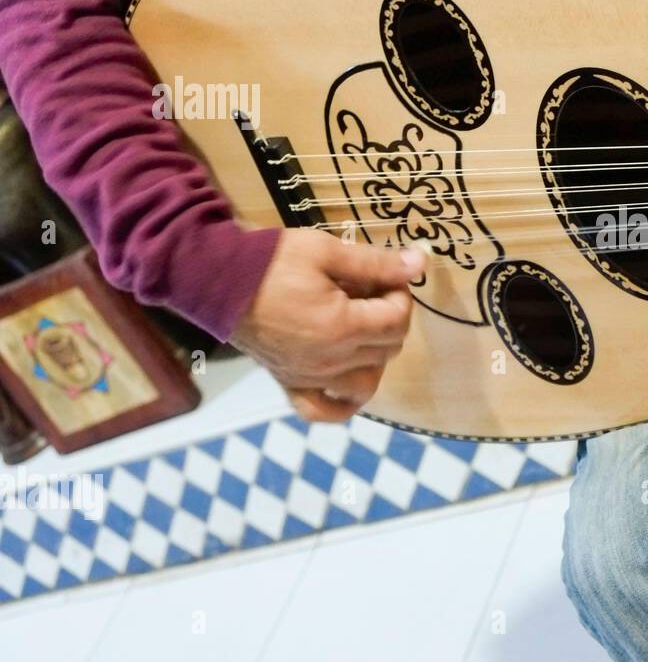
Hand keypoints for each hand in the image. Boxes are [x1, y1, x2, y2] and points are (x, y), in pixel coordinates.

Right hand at [231, 229, 423, 421]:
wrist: (215, 278)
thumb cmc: (270, 260)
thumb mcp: (326, 250)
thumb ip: (376, 263)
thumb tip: (419, 264)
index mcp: (341, 327)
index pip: (397, 321)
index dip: (400, 295)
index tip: (386, 276)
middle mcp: (329, 361)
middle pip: (387, 350)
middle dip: (389, 319)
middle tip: (370, 293)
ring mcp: (309, 377)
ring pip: (366, 384)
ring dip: (375, 359)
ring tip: (361, 330)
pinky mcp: (289, 383)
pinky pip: (323, 411)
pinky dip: (342, 403)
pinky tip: (347, 380)